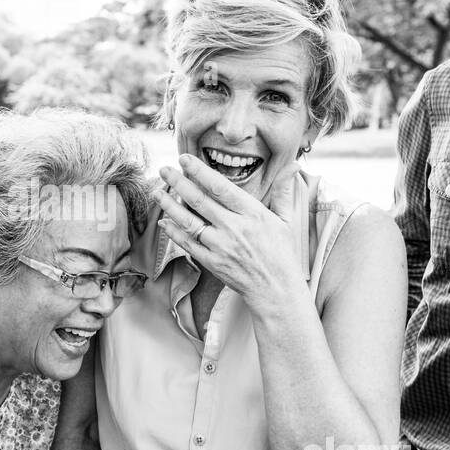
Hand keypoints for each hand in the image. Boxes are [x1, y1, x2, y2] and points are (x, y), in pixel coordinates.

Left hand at [154, 154, 303, 307]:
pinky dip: (174, 232)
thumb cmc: (282, 254)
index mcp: (253, 214)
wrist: (276, 289)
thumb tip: (293, 165)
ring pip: (189, 221)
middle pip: (200, 201)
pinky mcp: (212, 262)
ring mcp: (221, 246)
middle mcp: (234, 228)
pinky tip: (163, 221)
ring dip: (169, 205)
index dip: (200, 172)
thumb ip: (283, 191)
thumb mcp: (287, 220)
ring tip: (156, 191)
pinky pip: (188, 244)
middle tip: (165, 169)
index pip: (221, 188)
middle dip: (178, 182)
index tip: (185, 159)